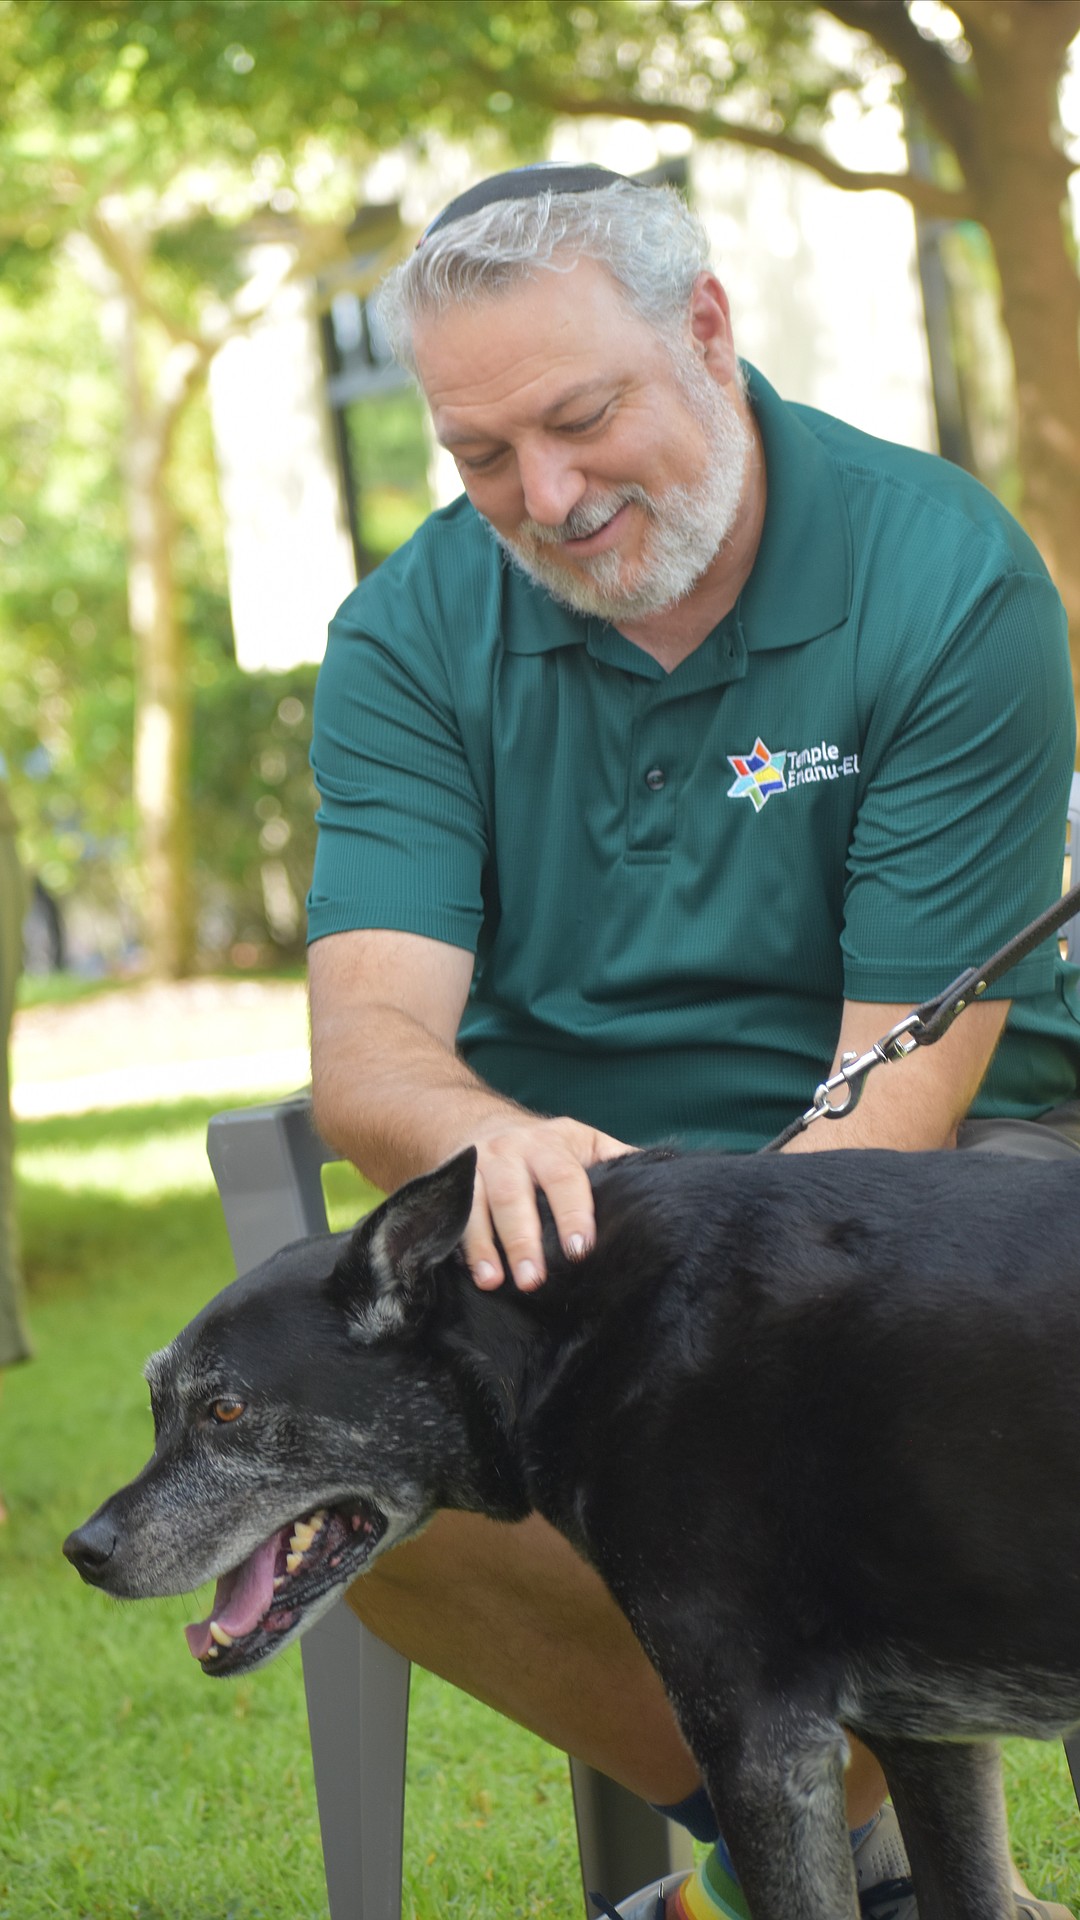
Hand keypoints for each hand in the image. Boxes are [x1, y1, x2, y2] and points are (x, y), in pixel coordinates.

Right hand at [464, 1117, 633, 1291]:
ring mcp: (477, 1167)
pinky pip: (454, 1215)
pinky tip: (473, 1274)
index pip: (564, 1178)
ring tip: (494, 1282)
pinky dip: (461, 1245)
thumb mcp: (585, 1142)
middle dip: (523, 1240)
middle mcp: (511, 1152)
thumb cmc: (548, 1148)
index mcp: (552, 1144)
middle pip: (514, 1196)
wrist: (479, 1123)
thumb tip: (670, 1180)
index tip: (580, 1248)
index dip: (572, 1213)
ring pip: (478, 1207)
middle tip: (534, 1280)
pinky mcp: (452, 1185)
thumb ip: (618, 1161)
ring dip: (485, 1246)